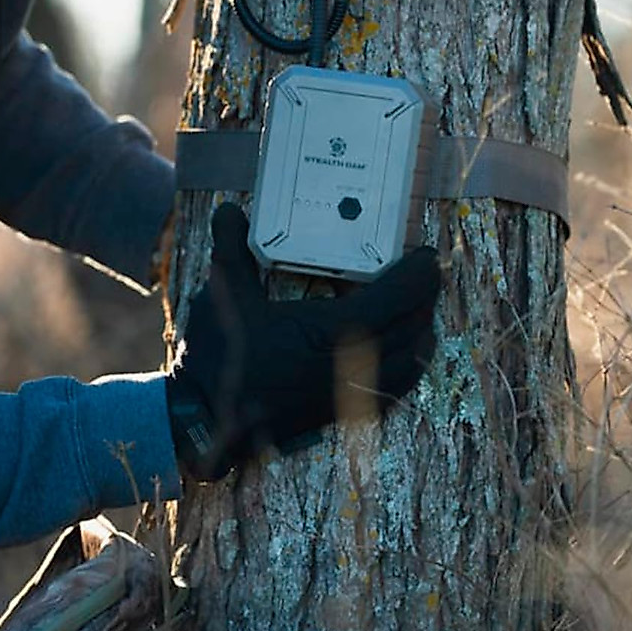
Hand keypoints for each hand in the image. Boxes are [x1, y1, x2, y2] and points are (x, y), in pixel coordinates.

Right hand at [166, 203, 439, 479]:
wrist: (204, 421)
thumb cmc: (215, 357)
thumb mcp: (222, 294)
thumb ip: (232, 248)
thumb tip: (229, 209)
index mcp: (324, 331)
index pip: (393, 300)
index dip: (417, 277)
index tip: (428, 257)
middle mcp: (344, 364)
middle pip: (410, 329)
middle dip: (425, 299)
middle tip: (427, 275)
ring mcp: (345, 393)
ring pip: (409, 364)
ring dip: (421, 334)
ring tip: (421, 310)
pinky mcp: (339, 413)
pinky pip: (393, 392)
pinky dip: (408, 368)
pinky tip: (402, 354)